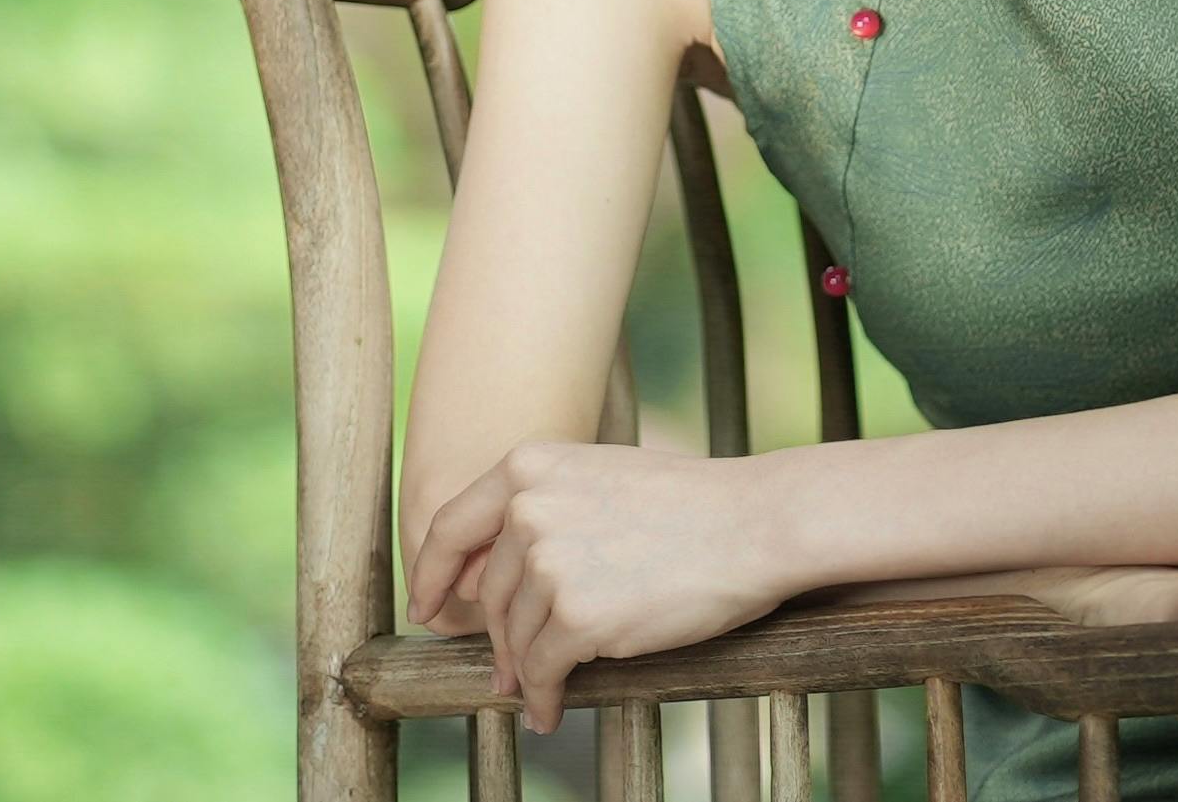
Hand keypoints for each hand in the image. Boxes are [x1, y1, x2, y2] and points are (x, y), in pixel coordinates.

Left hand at [405, 440, 793, 735]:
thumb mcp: (600, 478)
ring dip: (524, 671)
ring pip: (514, 636)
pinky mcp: (577, 617)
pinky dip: (543, 697)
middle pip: (487, 592)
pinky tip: (552, 709)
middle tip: (504, 670)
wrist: (754, 525)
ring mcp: (550, 563)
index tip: (423, 606)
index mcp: (528, 466)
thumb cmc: (690, 504)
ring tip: (538, 691)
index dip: (429, 573)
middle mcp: (528, 510)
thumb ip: (542, 512)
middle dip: (496, 637)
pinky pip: (542, 671)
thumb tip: (492, 576)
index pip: (450, 525)